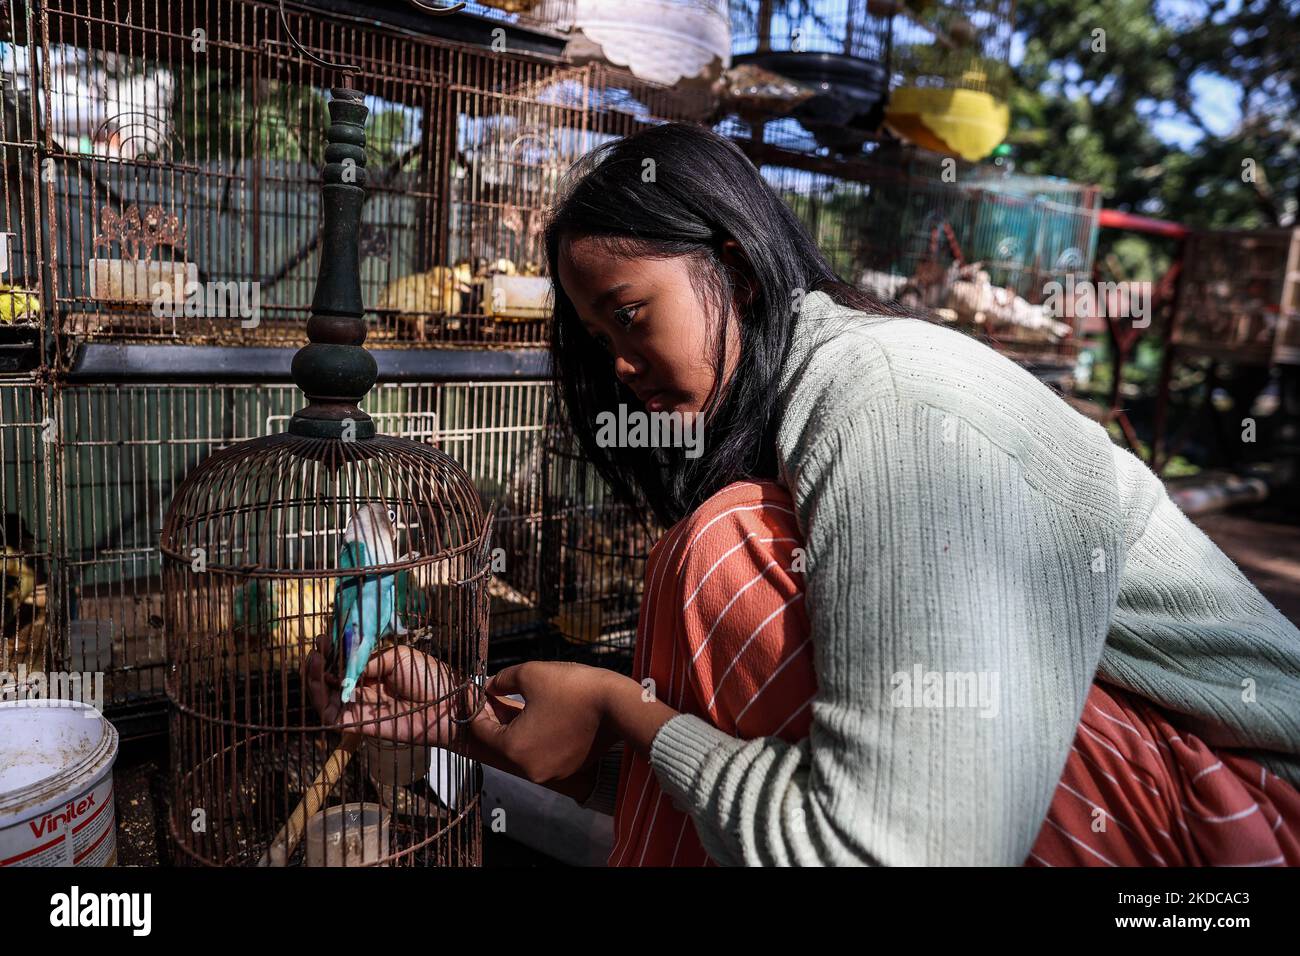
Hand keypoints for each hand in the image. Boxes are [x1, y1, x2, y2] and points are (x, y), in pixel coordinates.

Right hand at [302, 638, 483, 748]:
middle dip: (319, 662)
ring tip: (314, 659)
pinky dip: (321, 699)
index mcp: (374, 672)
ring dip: (314, 679)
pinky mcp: (359, 725)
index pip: (344, 662)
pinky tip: (321, 680)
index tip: (325, 637)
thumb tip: (344, 664)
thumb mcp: (397, 657)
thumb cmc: (430, 678)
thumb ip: (369, 660)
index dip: (332, 651)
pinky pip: (331, 717)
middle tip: (316, 646)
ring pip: (325, 697)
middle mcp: (364, 690)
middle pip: (330, 680)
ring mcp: (360, 708)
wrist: (448, 706)